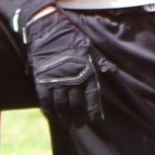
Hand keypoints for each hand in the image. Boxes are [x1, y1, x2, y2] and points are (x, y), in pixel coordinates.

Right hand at [21, 5, 107, 127]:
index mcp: (86, 71)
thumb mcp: (89, 48)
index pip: (92, 96)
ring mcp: (56, 80)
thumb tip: (112, 71)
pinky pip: (45, 100)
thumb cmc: (71, 38)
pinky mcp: (42, 80)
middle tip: (79, 125)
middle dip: (78, 117)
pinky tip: (51, 117)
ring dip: (64, 117)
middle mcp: (72, 78)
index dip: (94, 110)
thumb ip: (100, 62)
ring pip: (61, 105)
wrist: (48, 30)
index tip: (96, 120)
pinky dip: (48, 110)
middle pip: (76, 104)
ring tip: (66, 125)